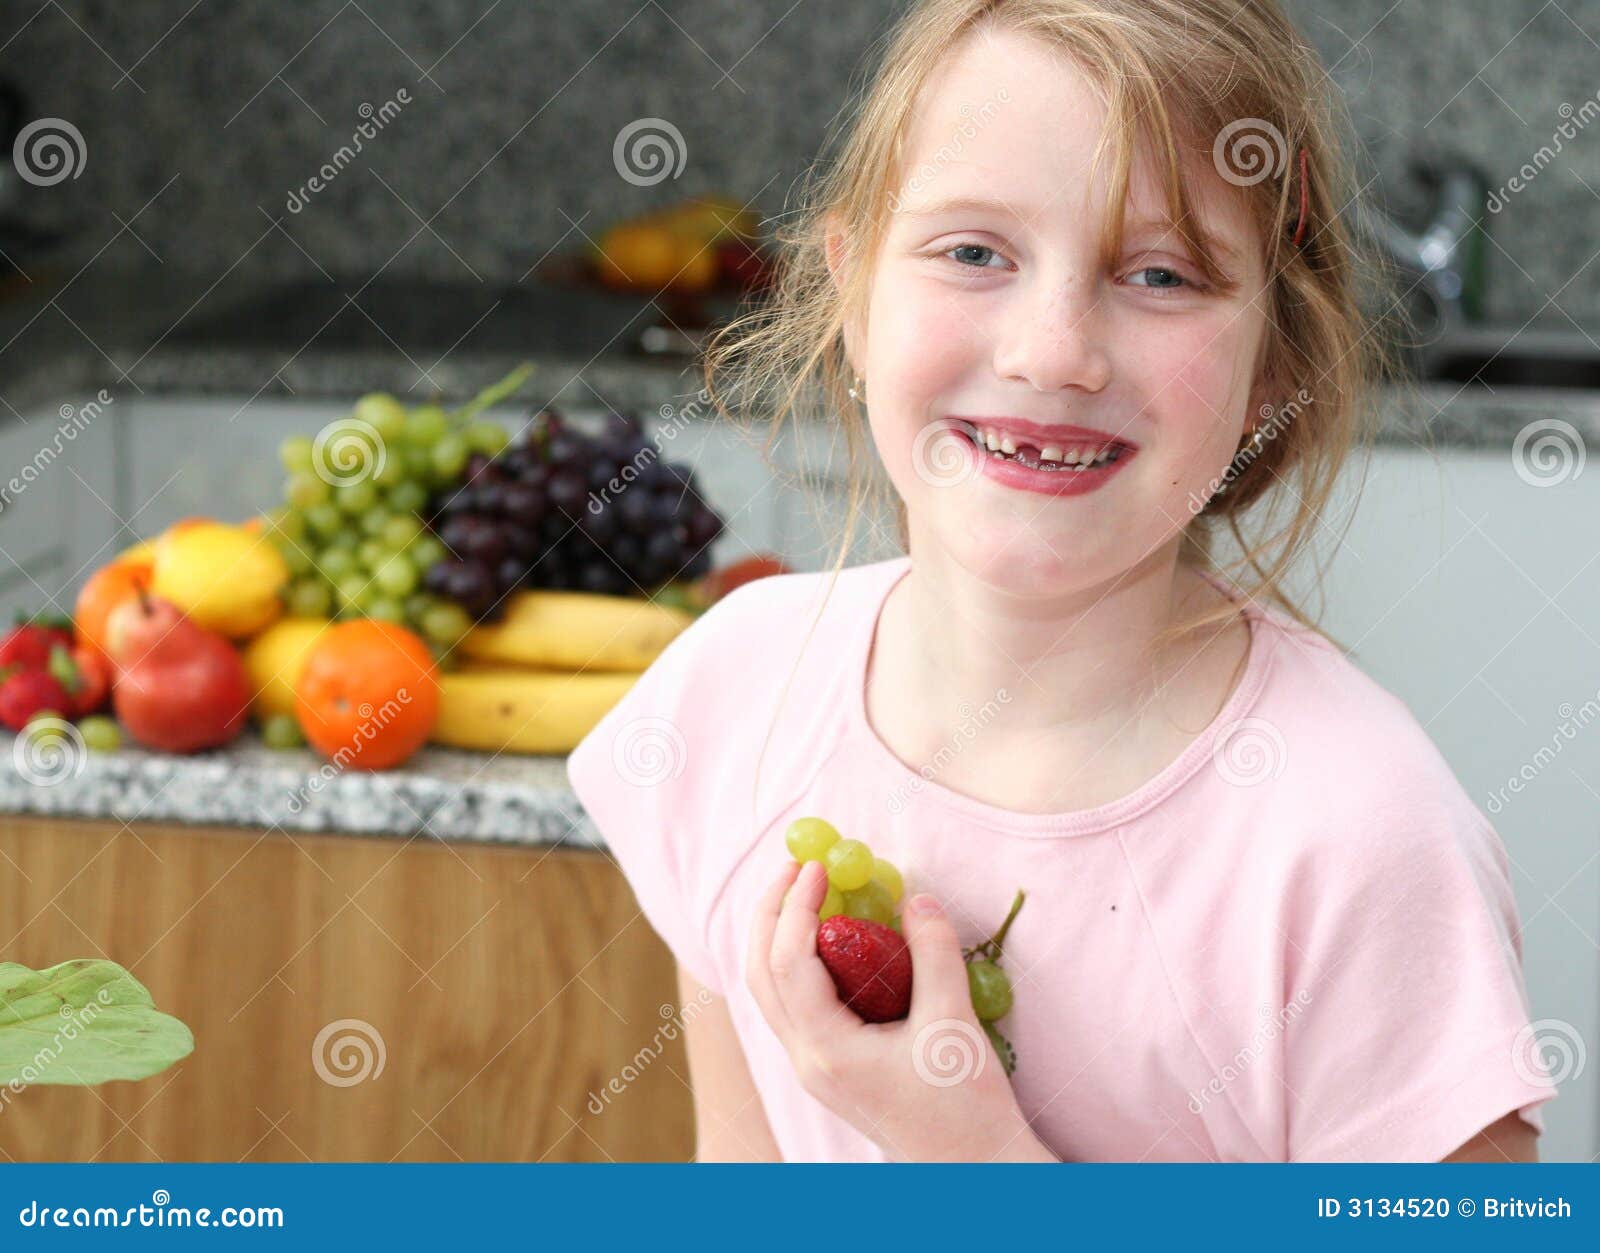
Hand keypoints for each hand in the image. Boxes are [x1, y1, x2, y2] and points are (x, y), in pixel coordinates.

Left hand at [746, 857, 1052, 1161]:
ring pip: (772, 992)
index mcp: (827, 1051)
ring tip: (805, 893)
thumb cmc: (965, 1105)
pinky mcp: (830, 1069)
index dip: (796, 907)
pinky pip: (795, 1005)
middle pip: (760, 975)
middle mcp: (807, 1060)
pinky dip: (799, 963)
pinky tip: (831, 940)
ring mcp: (814, 1068)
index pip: (788, 963)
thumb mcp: (952, 1022)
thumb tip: (916, 897)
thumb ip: (933, 954)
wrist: (973, 1169)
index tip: (816, 866)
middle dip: (770, 915)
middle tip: (795, 867)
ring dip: (779, 937)